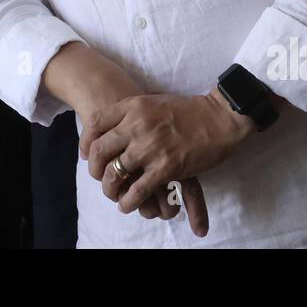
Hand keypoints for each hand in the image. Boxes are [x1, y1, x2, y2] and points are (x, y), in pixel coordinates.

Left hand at [73, 71, 208, 232]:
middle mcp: (137, 126)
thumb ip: (133, 112)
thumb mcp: (154, 101)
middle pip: (100, 150)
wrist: (219, 116)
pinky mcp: (166, 167)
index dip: (87, 141)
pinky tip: (128, 204)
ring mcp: (150, 147)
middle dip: (94, 167)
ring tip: (114, 195)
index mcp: (133, 106)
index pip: (96, 123)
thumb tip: (114, 126)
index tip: (88, 153)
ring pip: (115, 173)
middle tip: (99, 176)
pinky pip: (138, 190)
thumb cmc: (188, 109)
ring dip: (110, 188)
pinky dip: (129, 201)